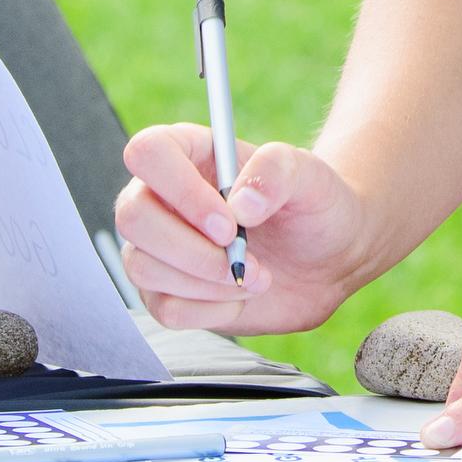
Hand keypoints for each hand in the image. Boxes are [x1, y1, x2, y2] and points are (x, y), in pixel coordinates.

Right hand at [116, 122, 383, 334]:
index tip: (229, 223)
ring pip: (143, 266)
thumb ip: (277, 172)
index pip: (146, 153)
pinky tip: (239, 296)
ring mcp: (157, 247)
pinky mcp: (166, 292)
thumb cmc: (314, 205)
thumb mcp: (311, 176)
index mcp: (188, 152)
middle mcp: (161, 197)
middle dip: (192, 248)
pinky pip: (165, 309)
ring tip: (257, 276)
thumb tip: (239, 204)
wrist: (328, 258)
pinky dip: (209, 310)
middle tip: (246, 259)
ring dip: (207, 281)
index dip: (180, 191)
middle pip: (132, 216)